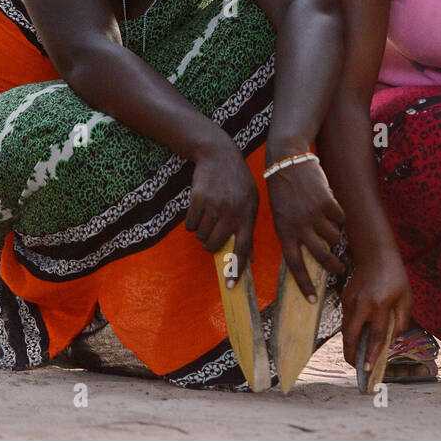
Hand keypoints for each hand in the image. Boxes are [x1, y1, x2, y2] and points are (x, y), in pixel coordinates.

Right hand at [185, 137, 258, 285]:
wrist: (220, 155)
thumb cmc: (237, 182)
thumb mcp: (250, 202)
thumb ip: (248, 229)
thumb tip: (249, 259)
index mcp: (249, 215)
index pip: (244, 248)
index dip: (236, 268)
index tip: (230, 286)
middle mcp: (233, 212)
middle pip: (215, 245)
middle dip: (210, 244)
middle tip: (211, 232)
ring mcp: (215, 206)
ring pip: (201, 236)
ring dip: (201, 230)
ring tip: (208, 214)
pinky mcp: (199, 200)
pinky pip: (190, 225)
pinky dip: (192, 221)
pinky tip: (199, 206)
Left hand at [266, 154, 346, 302]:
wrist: (287, 162)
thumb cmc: (283, 191)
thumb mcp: (279, 216)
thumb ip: (292, 234)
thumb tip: (307, 254)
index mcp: (285, 233)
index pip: (295, 265)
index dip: (304, 284)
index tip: (313, 300)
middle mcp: (299, 227)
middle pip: (321, 256)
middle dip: (334, 266)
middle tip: (342, 270)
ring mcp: (314, 215)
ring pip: (334, 237)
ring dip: (335, 234)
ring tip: (331, 226)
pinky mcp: (327, 203)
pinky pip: (340, 218)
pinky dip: (339, 216)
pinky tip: (332, 208)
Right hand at [340, 249, 411, 372]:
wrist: (376, 254)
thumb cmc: (395, 277)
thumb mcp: (405, 298)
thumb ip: (401, 321)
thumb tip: (393, 343)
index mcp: (380, 304)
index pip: (376, 335)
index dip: (371, 354)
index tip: (368, 369)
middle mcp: (362, 304)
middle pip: (351, 336)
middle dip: (351, 355)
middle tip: (356, 367)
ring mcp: (350, 301)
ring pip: (346, 329)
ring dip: (349, 344)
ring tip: (355, 356)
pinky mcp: (344, 298)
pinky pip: (347, 319)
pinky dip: (351, 330)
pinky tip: (357, 335)